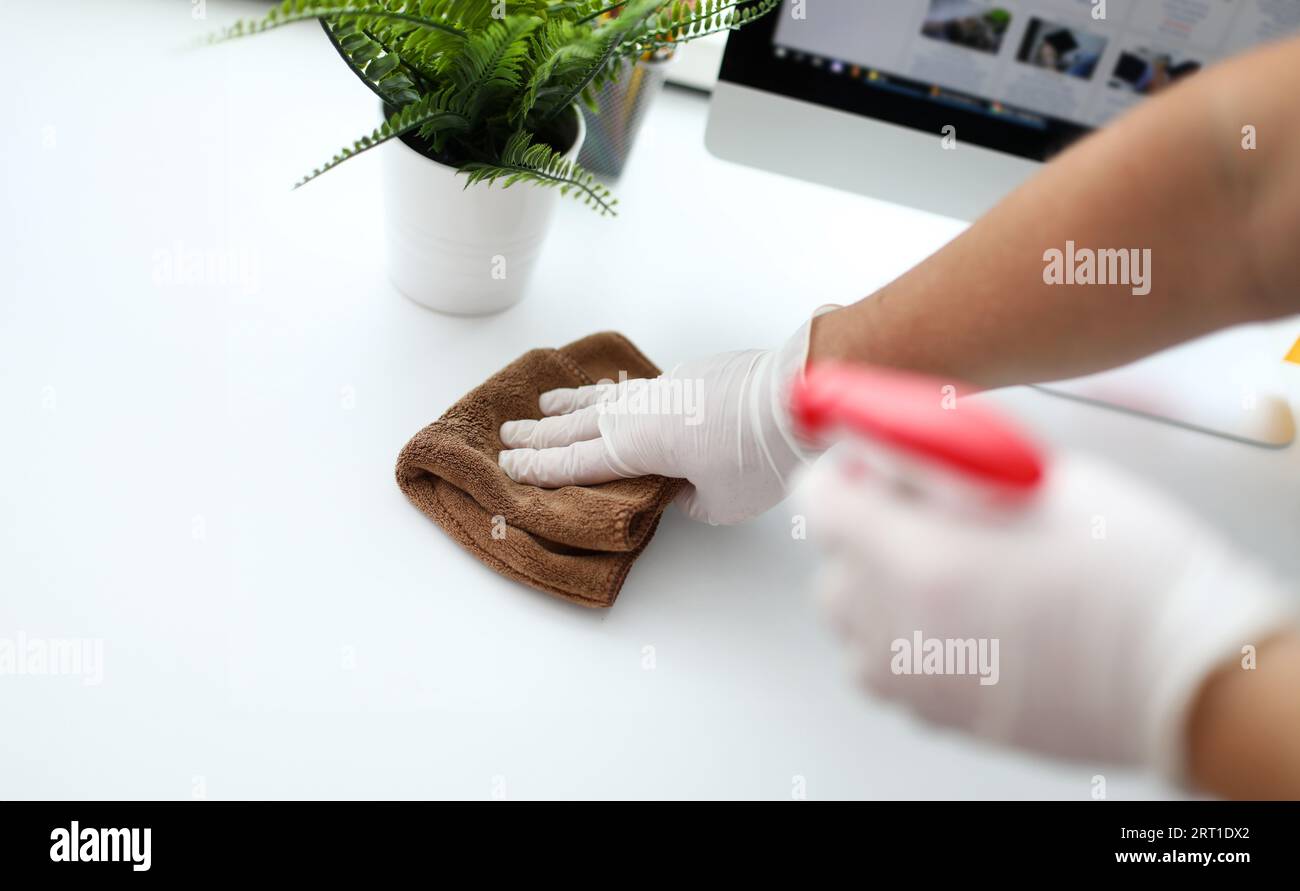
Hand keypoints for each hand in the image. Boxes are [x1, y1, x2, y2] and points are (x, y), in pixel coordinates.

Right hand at [498, 317, 821, 524]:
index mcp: (635, 447)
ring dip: (570, 402)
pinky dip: (610, 391)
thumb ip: (689, 499)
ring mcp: (662, 387)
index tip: (509, 466)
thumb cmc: (757, 457)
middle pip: (576, 424)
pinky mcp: (688, 373)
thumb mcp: (719, 502)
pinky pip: (633, 384)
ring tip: (543, 402)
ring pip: (602, 396)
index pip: (575, 461)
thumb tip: (682, 487)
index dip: (540, 467)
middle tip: (507, 435)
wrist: (795, 396)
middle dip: (540, 433)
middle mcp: (638, 411)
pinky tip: (609, 393)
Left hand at [800, 447, 1293, 773]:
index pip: (816, 500)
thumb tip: (880, 448)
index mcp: (909, 555)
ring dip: (887, 587)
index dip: (850, 476)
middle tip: (936, 519)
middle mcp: (891, 624)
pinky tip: (973, 620)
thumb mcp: (1023, 476)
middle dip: (870, 531)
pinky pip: (887, 662)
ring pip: (856, 617)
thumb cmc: (1123, 566)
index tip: (883, 472)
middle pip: (832, 561)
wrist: (1180, 671)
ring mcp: (908, 677)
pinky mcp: (931, 713)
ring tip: (963, 573)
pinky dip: (910, 636)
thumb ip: (934, 462)